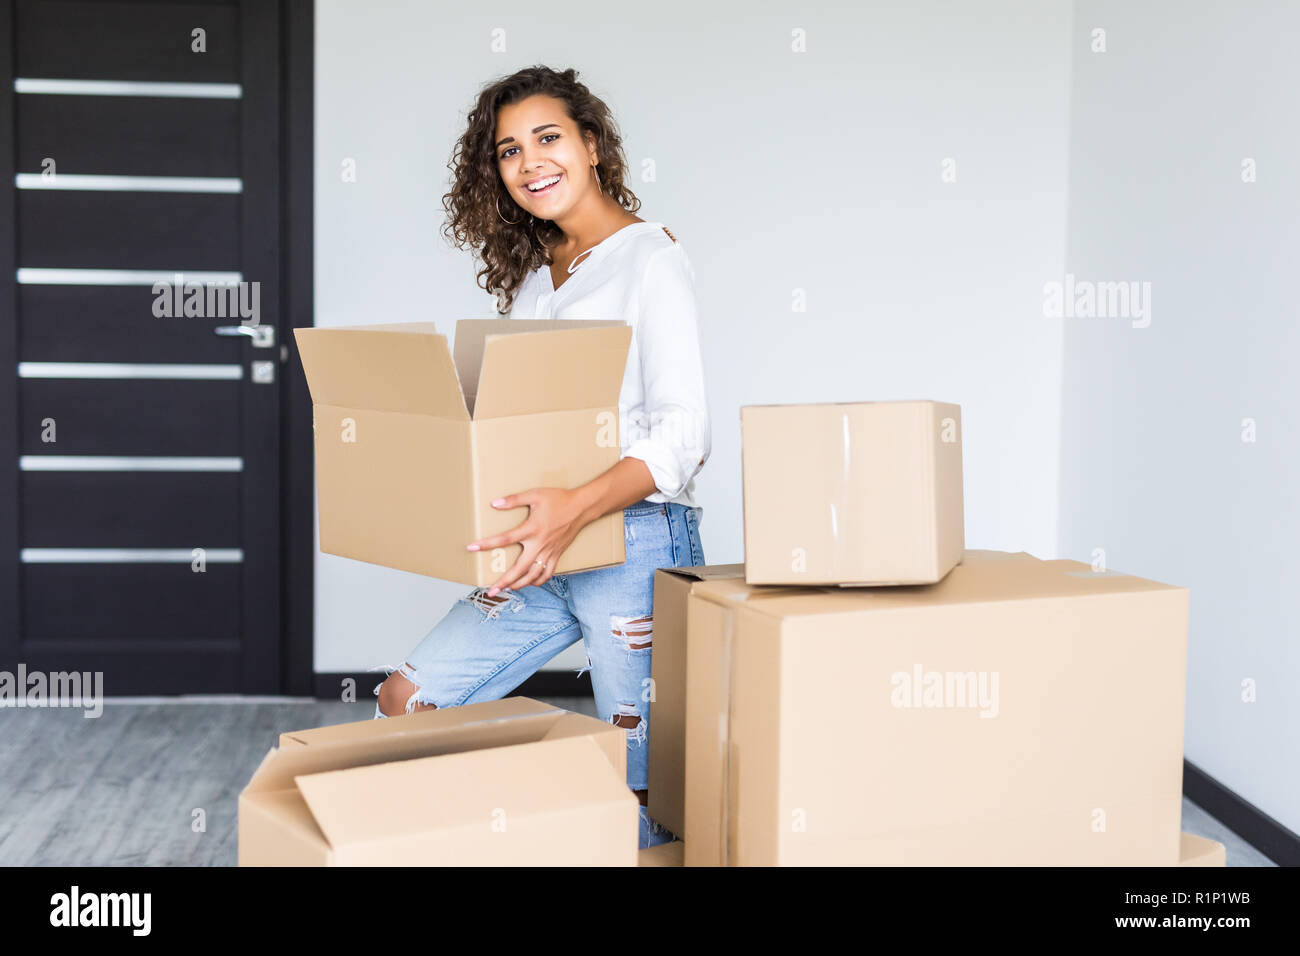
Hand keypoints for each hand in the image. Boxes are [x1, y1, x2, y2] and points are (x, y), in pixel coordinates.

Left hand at [466, 487, 587, 596]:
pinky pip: (547, 573)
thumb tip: (495, 503)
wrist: (582, 508)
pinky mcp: (557, 555)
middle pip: (519, 569)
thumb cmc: (558, 499)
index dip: (487, 544)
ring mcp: (549, 552)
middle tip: (491, 591)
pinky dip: (538, 581)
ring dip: (519, 585)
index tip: (471, 547)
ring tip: (507, 589)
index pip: (505, 539)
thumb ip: (514, 499)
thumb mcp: (535, 495)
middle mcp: (540, 544)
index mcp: (532, 529)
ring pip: (533, 575)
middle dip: (504, 581)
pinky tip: (530, 583)